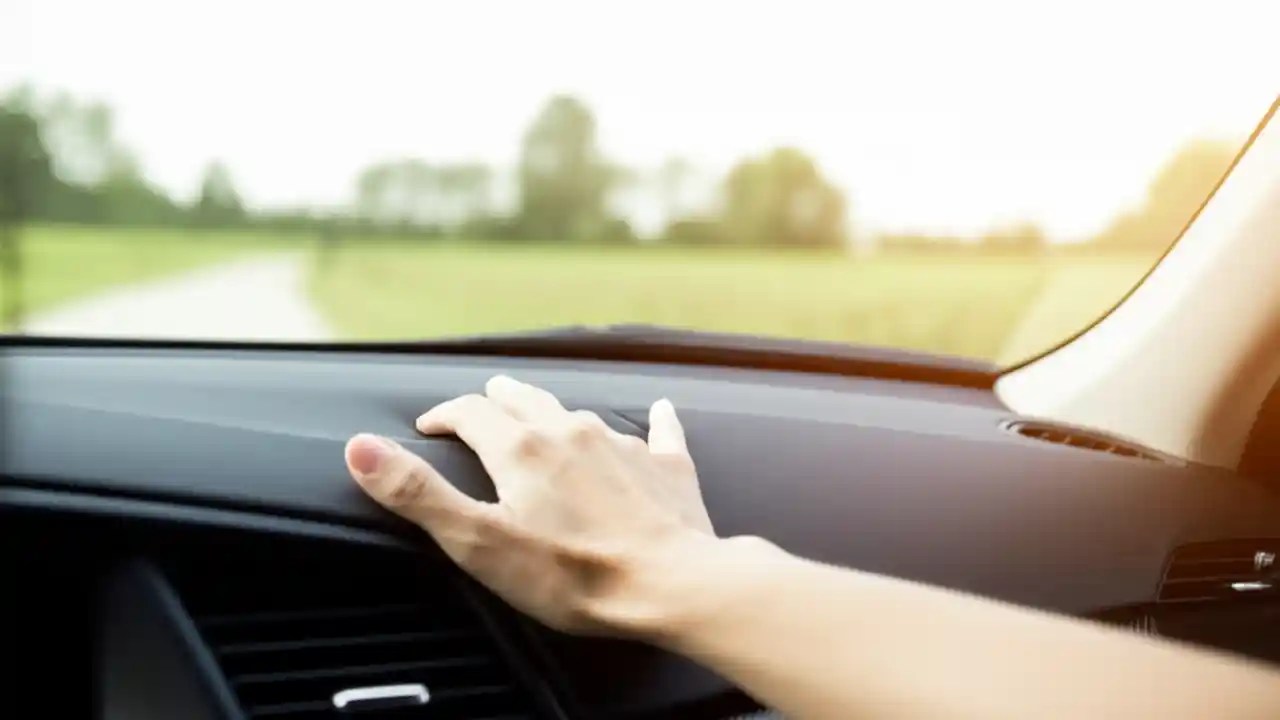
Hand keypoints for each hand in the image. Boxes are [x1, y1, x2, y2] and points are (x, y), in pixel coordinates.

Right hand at [344, 375, 716, 635]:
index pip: (470, 413)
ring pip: (578, 413)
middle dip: (498, 400)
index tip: (431, 425)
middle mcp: (571, 431)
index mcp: (522, 448)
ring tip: (542, 412)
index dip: (445, 416)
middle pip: (524, 400)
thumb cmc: (573, 574)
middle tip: (483, 401)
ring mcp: (622, 445)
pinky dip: (653, 422)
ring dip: (554, 411)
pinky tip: (661, 411)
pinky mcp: (666, 467)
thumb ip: (419, 493)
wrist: (671, 584)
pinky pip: (658, 432)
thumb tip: (360, 447)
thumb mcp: (478, 541)